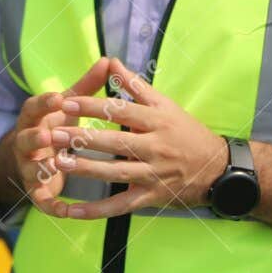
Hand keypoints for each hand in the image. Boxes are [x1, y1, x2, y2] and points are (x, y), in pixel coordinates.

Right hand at [5, 58, 111, 215]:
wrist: (38, 157)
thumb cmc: (59, 124)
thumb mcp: (69, 106)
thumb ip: (87, 86)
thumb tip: (109, 60)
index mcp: (35, 119)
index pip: (33, 108)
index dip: (43, 103)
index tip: (58, 97)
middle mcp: (28, 143)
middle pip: (26, 139)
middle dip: (35, 138)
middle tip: (48, 136)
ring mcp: (30, 168)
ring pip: (31, 169)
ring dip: (41, 169)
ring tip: (54, 168)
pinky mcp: (36, 191)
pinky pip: (42, 200)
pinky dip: (52, 206)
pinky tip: (66, 211)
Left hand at [44, 57, 228, 219]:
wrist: (217, 169)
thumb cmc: (186, 132)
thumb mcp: (165, 105)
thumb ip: (135, 85)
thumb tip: (110, 61)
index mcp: (157, 120)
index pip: (121, 111)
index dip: (92, 107)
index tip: (66, 102)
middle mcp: (155, 147)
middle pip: (115, 142)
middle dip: (83, 138)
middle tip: (54, 134)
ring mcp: (153, 174)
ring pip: (115, 173)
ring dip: (86, 169)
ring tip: (59, 163)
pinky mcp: (150, 197)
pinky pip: (120, 205)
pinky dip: (97, 210)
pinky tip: (73, 211)